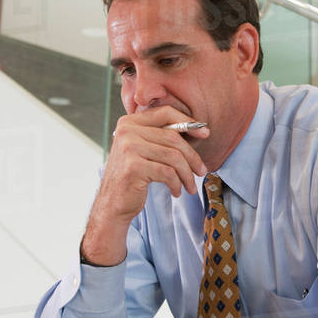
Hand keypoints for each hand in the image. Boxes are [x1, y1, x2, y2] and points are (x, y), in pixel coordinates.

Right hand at [83, 107, 209, 264]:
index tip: (205, 134)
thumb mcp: (143, 150)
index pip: (165, 113)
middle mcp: (127, 131)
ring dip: (187, 174)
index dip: (188, 122)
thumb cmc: (133, 177)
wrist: (112, 204)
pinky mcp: (133, 167)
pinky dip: (176, 184)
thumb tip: (198, 129)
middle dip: (192, 156)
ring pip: (173, 157)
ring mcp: (128, 148)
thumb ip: (160, 136)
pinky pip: (167, 173)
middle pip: (173, 138)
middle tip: (201, 170)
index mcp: (129, 122)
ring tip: (190, 186)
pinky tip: (176, 191)